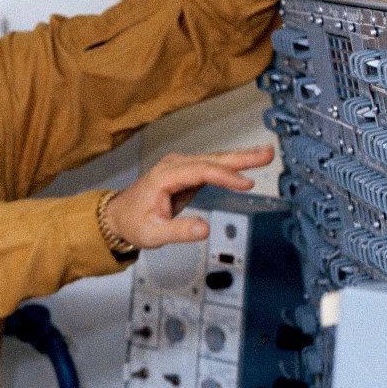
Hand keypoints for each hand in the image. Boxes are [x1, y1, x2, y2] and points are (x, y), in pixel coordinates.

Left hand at [103, 145, 273, 249]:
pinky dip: (231, 166)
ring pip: (215, 160)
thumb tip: (204, 229)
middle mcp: (174, 166)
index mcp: (165, 176)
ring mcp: (181, 167)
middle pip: (212, 159)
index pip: (201, 171)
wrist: (119, 217)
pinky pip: (212, 167)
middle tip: (267, 153)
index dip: (225, 176)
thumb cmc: (133, 223)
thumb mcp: (153, 234)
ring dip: (241, 158)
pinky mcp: (187, 173)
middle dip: (241, 156)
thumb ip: (179, 231)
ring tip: (266, 154)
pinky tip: (248, 164)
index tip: (246, 184)